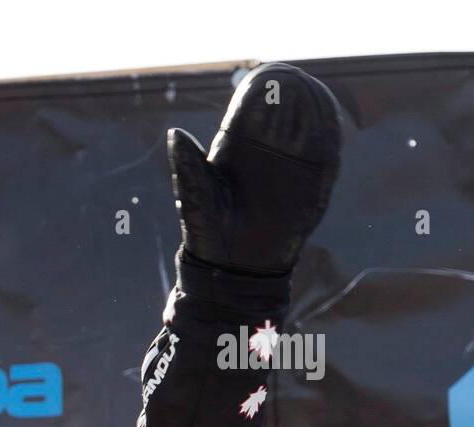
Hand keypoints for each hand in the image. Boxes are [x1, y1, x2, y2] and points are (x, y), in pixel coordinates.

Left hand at [167, 62, 342, 275]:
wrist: (234, 271)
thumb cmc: (209, 236)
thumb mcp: (196, 198)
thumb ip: (188, 166)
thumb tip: (174, 132)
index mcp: (233, 156)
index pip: (248, 118)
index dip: (256, 97)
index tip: (261, 76)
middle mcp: (263, 159)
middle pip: (279, 120)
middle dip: (286, 97)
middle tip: (289, 75)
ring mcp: (289, 172)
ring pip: (304, 134)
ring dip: (310, 112)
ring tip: (311, 89)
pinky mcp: (310, 189)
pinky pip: (323, 159)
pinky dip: (328, 138)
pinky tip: (330, 120)